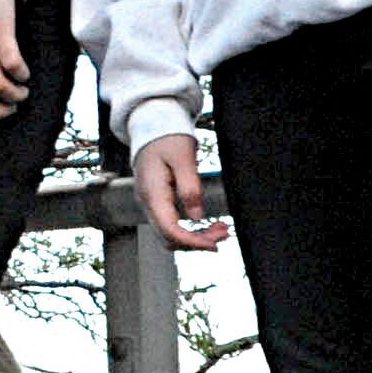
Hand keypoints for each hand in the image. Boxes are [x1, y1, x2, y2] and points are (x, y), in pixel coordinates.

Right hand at [135, 133, 227, 250]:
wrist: (151, 128)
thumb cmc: (168, 139)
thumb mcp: (184, 158)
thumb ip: (190, 187)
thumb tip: (196, 218)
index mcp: (153, 193)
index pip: (170, 230)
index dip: (193, 242)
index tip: (215, 244)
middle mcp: (147, 203)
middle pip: (168, 238)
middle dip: (197, 242)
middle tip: (224, 233)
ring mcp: (150, 204)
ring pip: (170, 234)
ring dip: (195, 237)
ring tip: (221, 230)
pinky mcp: (157, 203)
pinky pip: (171, 225)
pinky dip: (190, 229)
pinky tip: (207, 224)